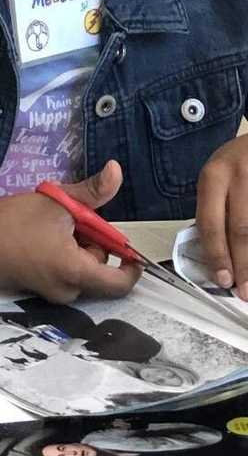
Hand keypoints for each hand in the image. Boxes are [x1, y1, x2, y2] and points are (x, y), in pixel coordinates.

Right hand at [0, 162, 141, 303]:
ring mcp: (49, 293)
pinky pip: (61, 275)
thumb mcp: (57, 201)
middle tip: (74, 222)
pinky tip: (39, 238)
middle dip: (94, 246)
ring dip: (77, 251)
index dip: (132, 266)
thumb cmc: (12, 221)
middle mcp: (67, 290)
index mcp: (77, 272)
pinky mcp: (35, 290)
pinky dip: (61, 258)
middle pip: (98, 271)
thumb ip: (93, 190)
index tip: (128, 249)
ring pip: (79, 272)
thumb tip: (116, 170)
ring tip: (52, 227)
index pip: (121, 283)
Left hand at [196, 133, 247, 297]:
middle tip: (245, 293)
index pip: (211, 222)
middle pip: (242, 230)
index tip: (222, 280)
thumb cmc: (239, 162)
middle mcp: (239, 177)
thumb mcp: (218, 176)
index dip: (216, 255)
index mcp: (214, 177)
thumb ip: (216, 208)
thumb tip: (214, 253)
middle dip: (243, 266)